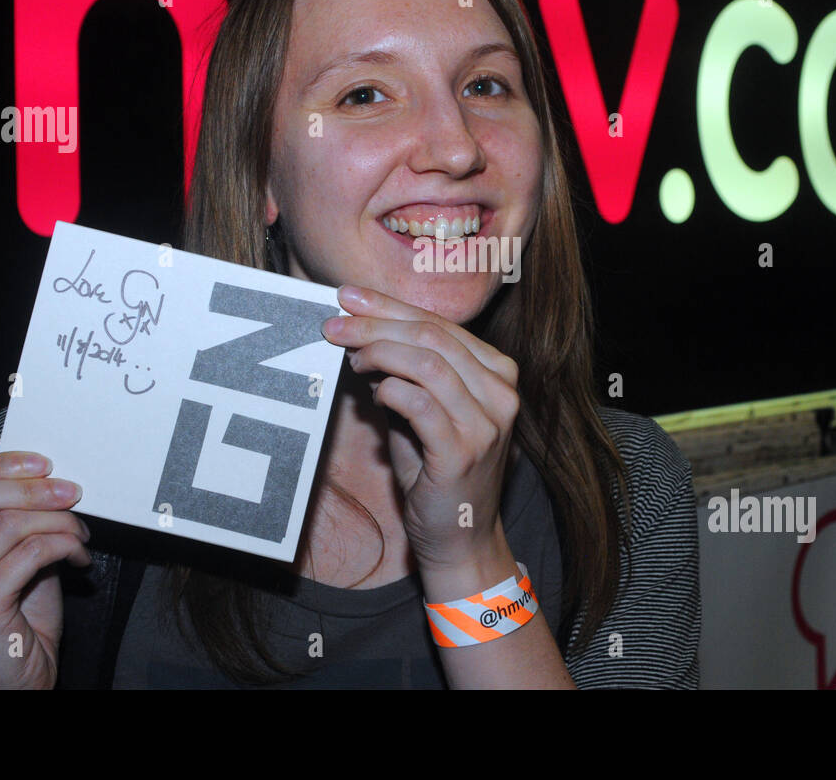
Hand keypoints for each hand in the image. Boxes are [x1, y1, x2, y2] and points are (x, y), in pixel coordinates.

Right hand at [0, 452, 90, 688]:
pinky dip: (66, 546)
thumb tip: (51, 479)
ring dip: (60, 521)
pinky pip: (33, 552)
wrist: (14, 680)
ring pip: (10, 522)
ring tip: (81, 535)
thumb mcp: (9, 558)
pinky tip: (79, 558)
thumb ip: (14, 519)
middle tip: (71, 491)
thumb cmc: (15, 618)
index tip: (43, 463)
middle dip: (30, 486)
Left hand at [321, 284, 520, 597]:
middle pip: (433, 336)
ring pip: (427, 363)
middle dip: (377, 323)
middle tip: (334, 323)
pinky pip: (420, 403)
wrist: (461, 538)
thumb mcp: (425, 413)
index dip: (391, 306)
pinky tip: (373, 391)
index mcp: (497, 374)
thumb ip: (406, 374)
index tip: (348, 297)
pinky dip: (390, 390)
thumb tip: (364, 335)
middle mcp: (501, 393)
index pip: (441, 325)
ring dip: (379, 352)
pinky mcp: (463, 452)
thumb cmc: (438, 472)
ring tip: (349, 357)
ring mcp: (487, 423)